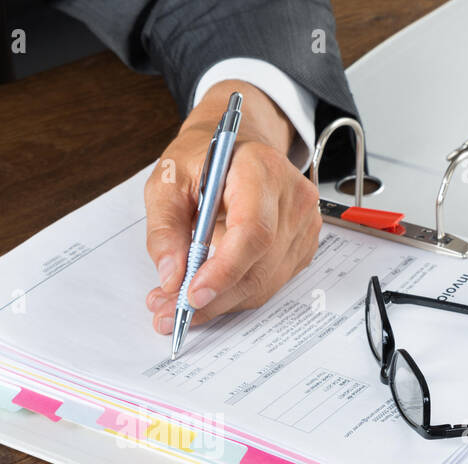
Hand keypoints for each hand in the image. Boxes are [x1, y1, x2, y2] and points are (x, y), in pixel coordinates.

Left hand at [144, 80, 321, 332]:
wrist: (234, 148)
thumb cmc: (202, 159)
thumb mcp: (167, 181)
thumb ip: (164, 229)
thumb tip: (171, 277)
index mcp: (259, 170)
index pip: (252, 231)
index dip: (223, 270)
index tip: (191, 295)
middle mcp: (291, 197)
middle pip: (258, 266)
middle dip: (210, 297)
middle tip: (167, 312)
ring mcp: (303, 223)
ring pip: (262, 283)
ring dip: (218, 302)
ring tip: (176, 304)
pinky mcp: (302, 245)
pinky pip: (268, 284)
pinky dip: (234, 295)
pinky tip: (207, 289)